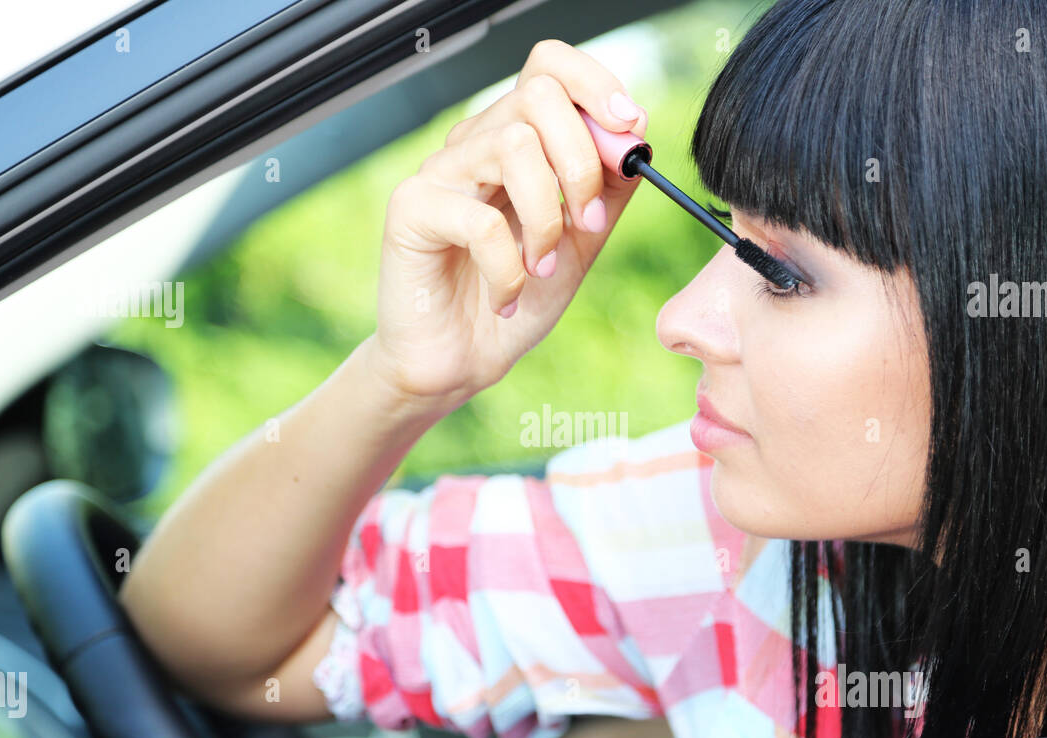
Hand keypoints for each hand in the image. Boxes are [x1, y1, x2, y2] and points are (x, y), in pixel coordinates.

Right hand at [369, 38, 648, 404]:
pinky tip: (505, 296)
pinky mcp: (410, 210)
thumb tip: (635, 132)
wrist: (463, 361)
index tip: (629, 131)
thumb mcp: (580, 241)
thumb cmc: (517, 300)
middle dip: (582, 161)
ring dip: (547, 218)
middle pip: (538, 97)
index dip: (595, 85)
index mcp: (515, 141)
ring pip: (513, 148)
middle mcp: (474, 144)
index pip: (549, 67)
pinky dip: (508, 268)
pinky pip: (479, 220)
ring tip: (542, 267)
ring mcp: (439, 172)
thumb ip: (607, 188)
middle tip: (588, 224)